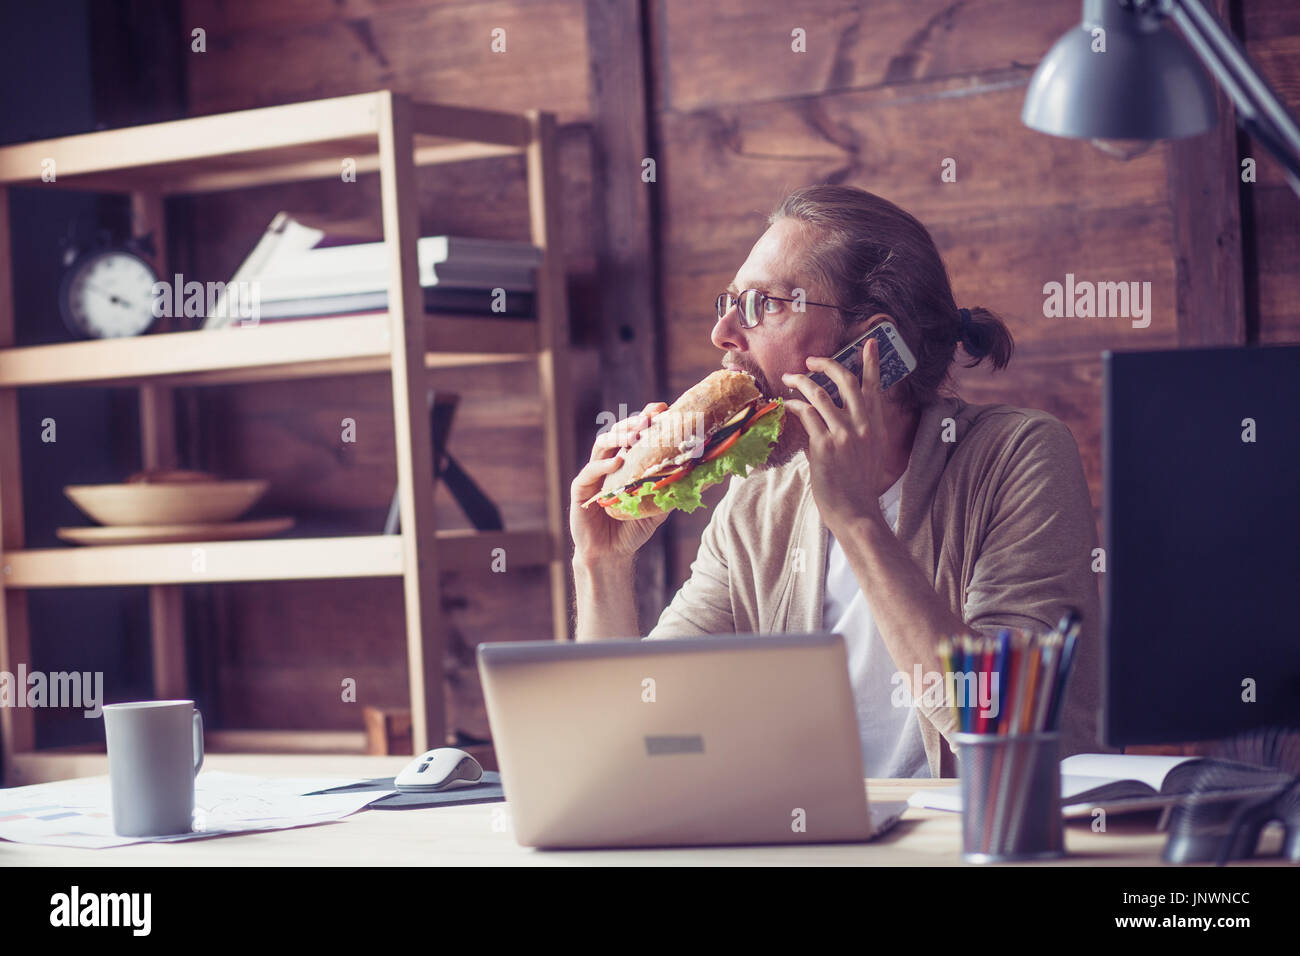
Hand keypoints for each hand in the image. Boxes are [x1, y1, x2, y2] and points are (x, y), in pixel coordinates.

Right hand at [570, 401, 670, 562]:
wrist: (612, 553)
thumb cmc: (633, 527)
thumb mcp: (659, 505)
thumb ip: (672, 487)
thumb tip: (704, 474)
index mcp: (626, 461)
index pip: (635, 433)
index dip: (646, 418)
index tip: (662, 408)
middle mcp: (608, 462)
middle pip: (618, 433)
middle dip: (633, 422)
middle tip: (649, 417)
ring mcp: (593, 474)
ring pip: (601, 446)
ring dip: (618, 436)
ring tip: (635, 434)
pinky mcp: (581, 489)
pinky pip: (589, 472)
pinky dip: (603, 465)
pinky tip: (617, 460)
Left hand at [781, 339, 888, 536]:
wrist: (855, 510)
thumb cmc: (859, 484)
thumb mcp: (870, 452)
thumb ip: (859, 429)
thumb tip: (839, 413)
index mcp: (875, 426)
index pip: (873, 387)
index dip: (870, 363)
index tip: (868, 342)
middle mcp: (862, 426)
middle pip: (846, 381)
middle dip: (827, 364)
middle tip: (812, 359)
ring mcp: (844, 434)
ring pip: (821, 394)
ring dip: (802, 381)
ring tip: (791, 378)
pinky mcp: (824, 445)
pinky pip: (807, 415)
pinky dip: (795, 405)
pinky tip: (788, 404)